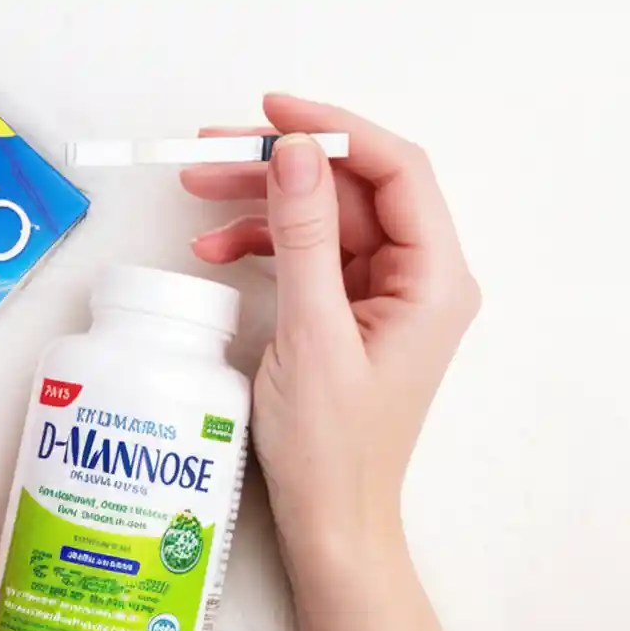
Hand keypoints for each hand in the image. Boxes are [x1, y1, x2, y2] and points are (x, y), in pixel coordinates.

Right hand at [181, 94, 480, 630]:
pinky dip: (262, 242)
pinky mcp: (349, 310)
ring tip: (196, 194)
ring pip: (322, 216)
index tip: (272, 113)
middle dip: (281, 166)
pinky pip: (308, 253)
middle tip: (210, 151)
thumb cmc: (331, 446)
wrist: (329, 517)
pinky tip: (216, 248)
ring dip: (261, 202)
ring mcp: (382, 293)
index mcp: (433, 279)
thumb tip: (296, 154)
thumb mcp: (311, 332)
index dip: (334, 129)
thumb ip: (303, 235)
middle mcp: (416, 276)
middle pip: (351, 188)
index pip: (395, 170)